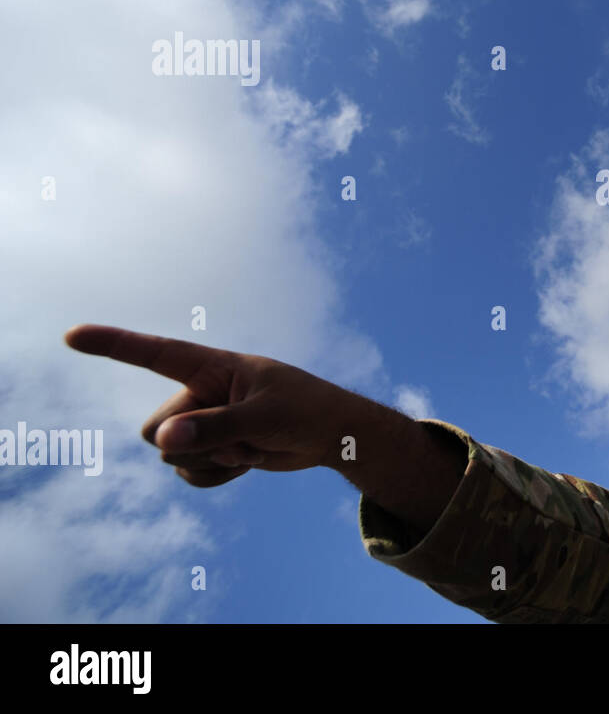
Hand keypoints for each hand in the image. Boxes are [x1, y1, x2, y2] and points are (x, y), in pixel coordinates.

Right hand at [64, 324, 353, 486]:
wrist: (332, 437)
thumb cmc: (307, 411)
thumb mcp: (264, 418)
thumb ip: (213, 427)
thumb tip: (164, 440)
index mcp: (213, 367)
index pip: (155, 354)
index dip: (113, 345)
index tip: (72, 336)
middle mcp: (201, 393)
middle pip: (156, 430)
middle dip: (190, 443)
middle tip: (241, 436)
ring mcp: (205, 422)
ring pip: (172, 456)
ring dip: (210, 462)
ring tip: (252, 445)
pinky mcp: (213, 448)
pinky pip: (188, 474)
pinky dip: (214, 477)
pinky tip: (246, 463)